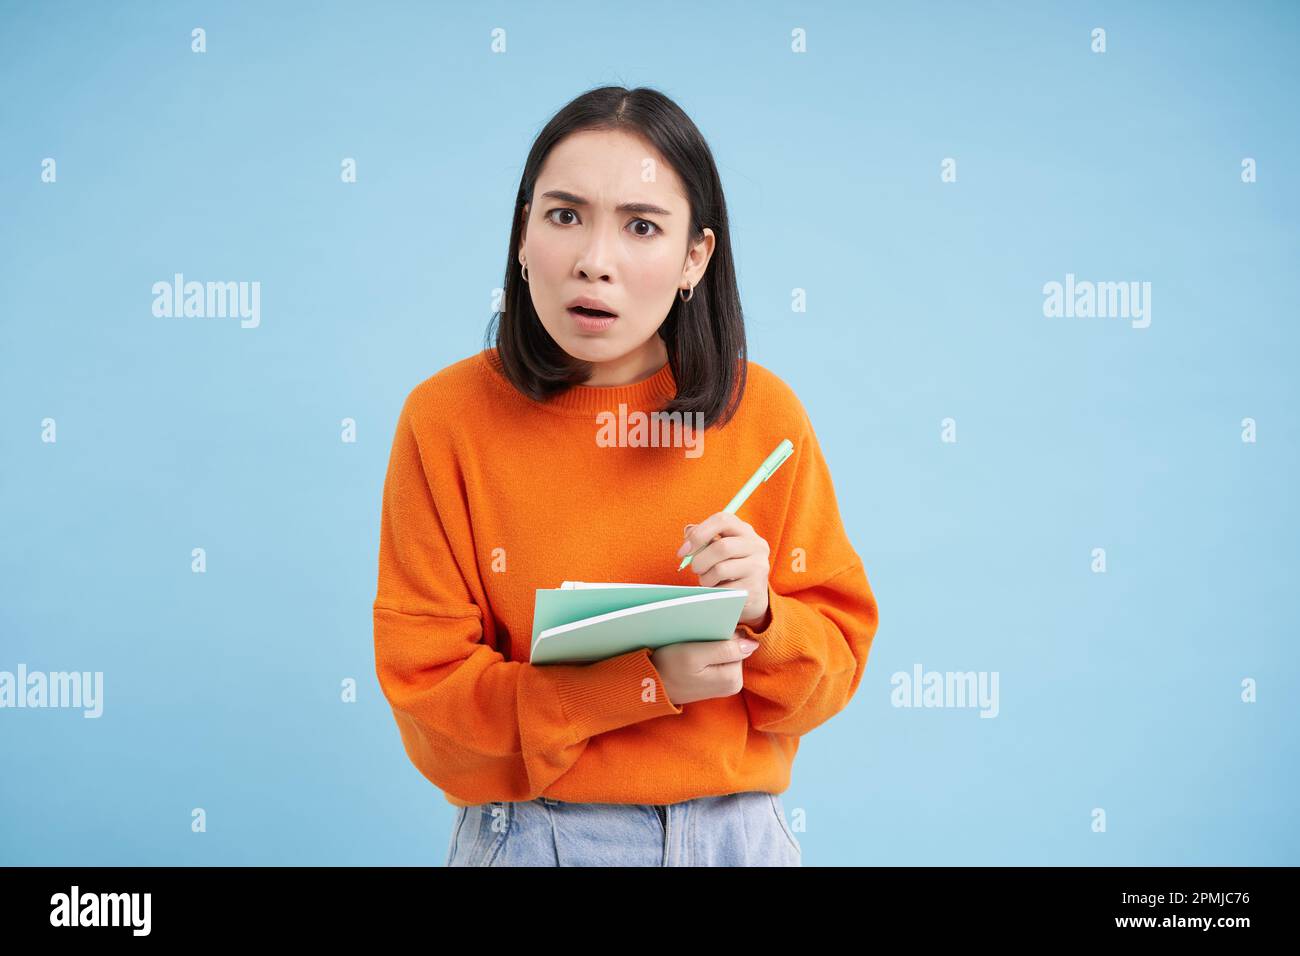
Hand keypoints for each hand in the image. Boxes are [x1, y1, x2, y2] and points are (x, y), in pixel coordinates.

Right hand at [651, 635, 760, 705]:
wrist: (650, 687)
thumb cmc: (668, 669)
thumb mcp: (694, 655)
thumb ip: (725, 649)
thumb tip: (753, 644)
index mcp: (733, 678)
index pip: (738, 643)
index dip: (722, 633)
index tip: (704, 634)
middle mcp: (734, 684)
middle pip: (734, 648)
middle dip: (717, 640)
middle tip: (695, 641)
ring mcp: (725, 684)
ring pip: (725, 652)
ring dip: (711, 646)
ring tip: (691, 647)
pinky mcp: (715, 682)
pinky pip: (717, 659)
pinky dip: (707, 653)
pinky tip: (692, 654)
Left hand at [677, 513, 771, 627]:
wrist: (751, 594)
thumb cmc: (729, 566)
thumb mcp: (718, 548)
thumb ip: (702, 539)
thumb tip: (687, 544)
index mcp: (745, 530)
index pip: (722, 520)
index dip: (699, 534)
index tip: (684, 550)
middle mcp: (756, 545)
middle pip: (722, 547)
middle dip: (700, 560)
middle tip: (695, 568)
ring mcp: (758, 566)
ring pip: (721, 569)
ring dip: (705, 578)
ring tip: (707, 580)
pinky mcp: (755, 587)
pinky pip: (724, 589)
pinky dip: (714, 591)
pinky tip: (717, 590)